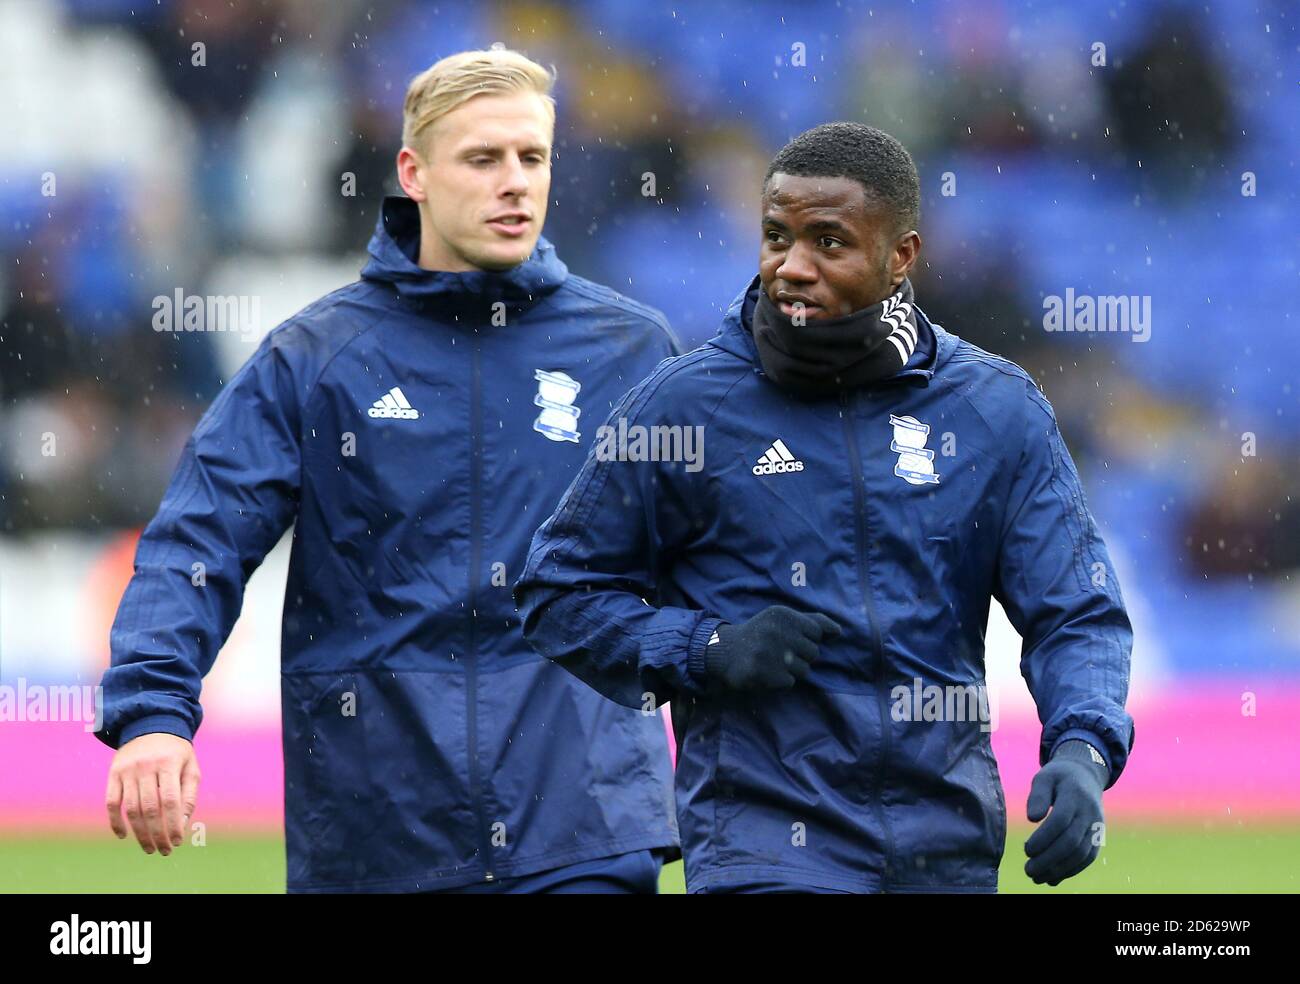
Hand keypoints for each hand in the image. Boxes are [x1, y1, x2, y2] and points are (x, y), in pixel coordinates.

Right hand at [106, 733, 199, 856]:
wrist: (150, 725)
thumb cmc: (175, 752)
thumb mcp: (190, 767)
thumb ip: (188, 795)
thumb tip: (181, 824)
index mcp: (169, 763)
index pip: (171, 801)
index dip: (173, 824)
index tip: (177, 842)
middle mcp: (147, 766)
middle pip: (150, 808)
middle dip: (157, 834)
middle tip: (163, 851)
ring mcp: (128, 770)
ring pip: (130, 808)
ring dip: (139, 833)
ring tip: (149, 848)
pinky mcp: (113, 774)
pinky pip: (111, 802)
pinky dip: (115, 821)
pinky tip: (123, 835)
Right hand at [704, 605, 840, 691]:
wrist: (724, 651)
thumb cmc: (760, 634)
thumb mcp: (782, 619)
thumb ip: (813, 621)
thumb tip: (839, 632)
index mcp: (782, 615)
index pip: (817, 633)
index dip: (805, 639)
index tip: (788, 638)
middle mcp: (776, 631)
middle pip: (813, 652)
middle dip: (800, 655)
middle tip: (778, 651)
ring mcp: (770, 654)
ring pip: (804, 670)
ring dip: (791, 670)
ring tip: (772, 662)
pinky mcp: (764, 674)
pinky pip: (790, 682)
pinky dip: (780, 680)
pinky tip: (765, 672)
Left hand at [1024, 740, 1107, 885]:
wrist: (1086, 776)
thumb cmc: (1058, 777)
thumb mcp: (1044, 777)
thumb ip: (1037, 795)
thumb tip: (1032, 818)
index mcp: (1075, 795)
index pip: (1061, 820)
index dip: (1043, 838)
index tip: (1026, 850)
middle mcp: (1089, 813)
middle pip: (1071, 841)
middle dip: (1049, 859)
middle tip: (1028, 870)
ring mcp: (1096, 826)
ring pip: (1081, 853)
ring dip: (1059, 869)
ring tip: (1037, 878)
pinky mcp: (1098, 837)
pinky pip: (1087, 858)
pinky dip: (1071, 870)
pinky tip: (1053, 878)